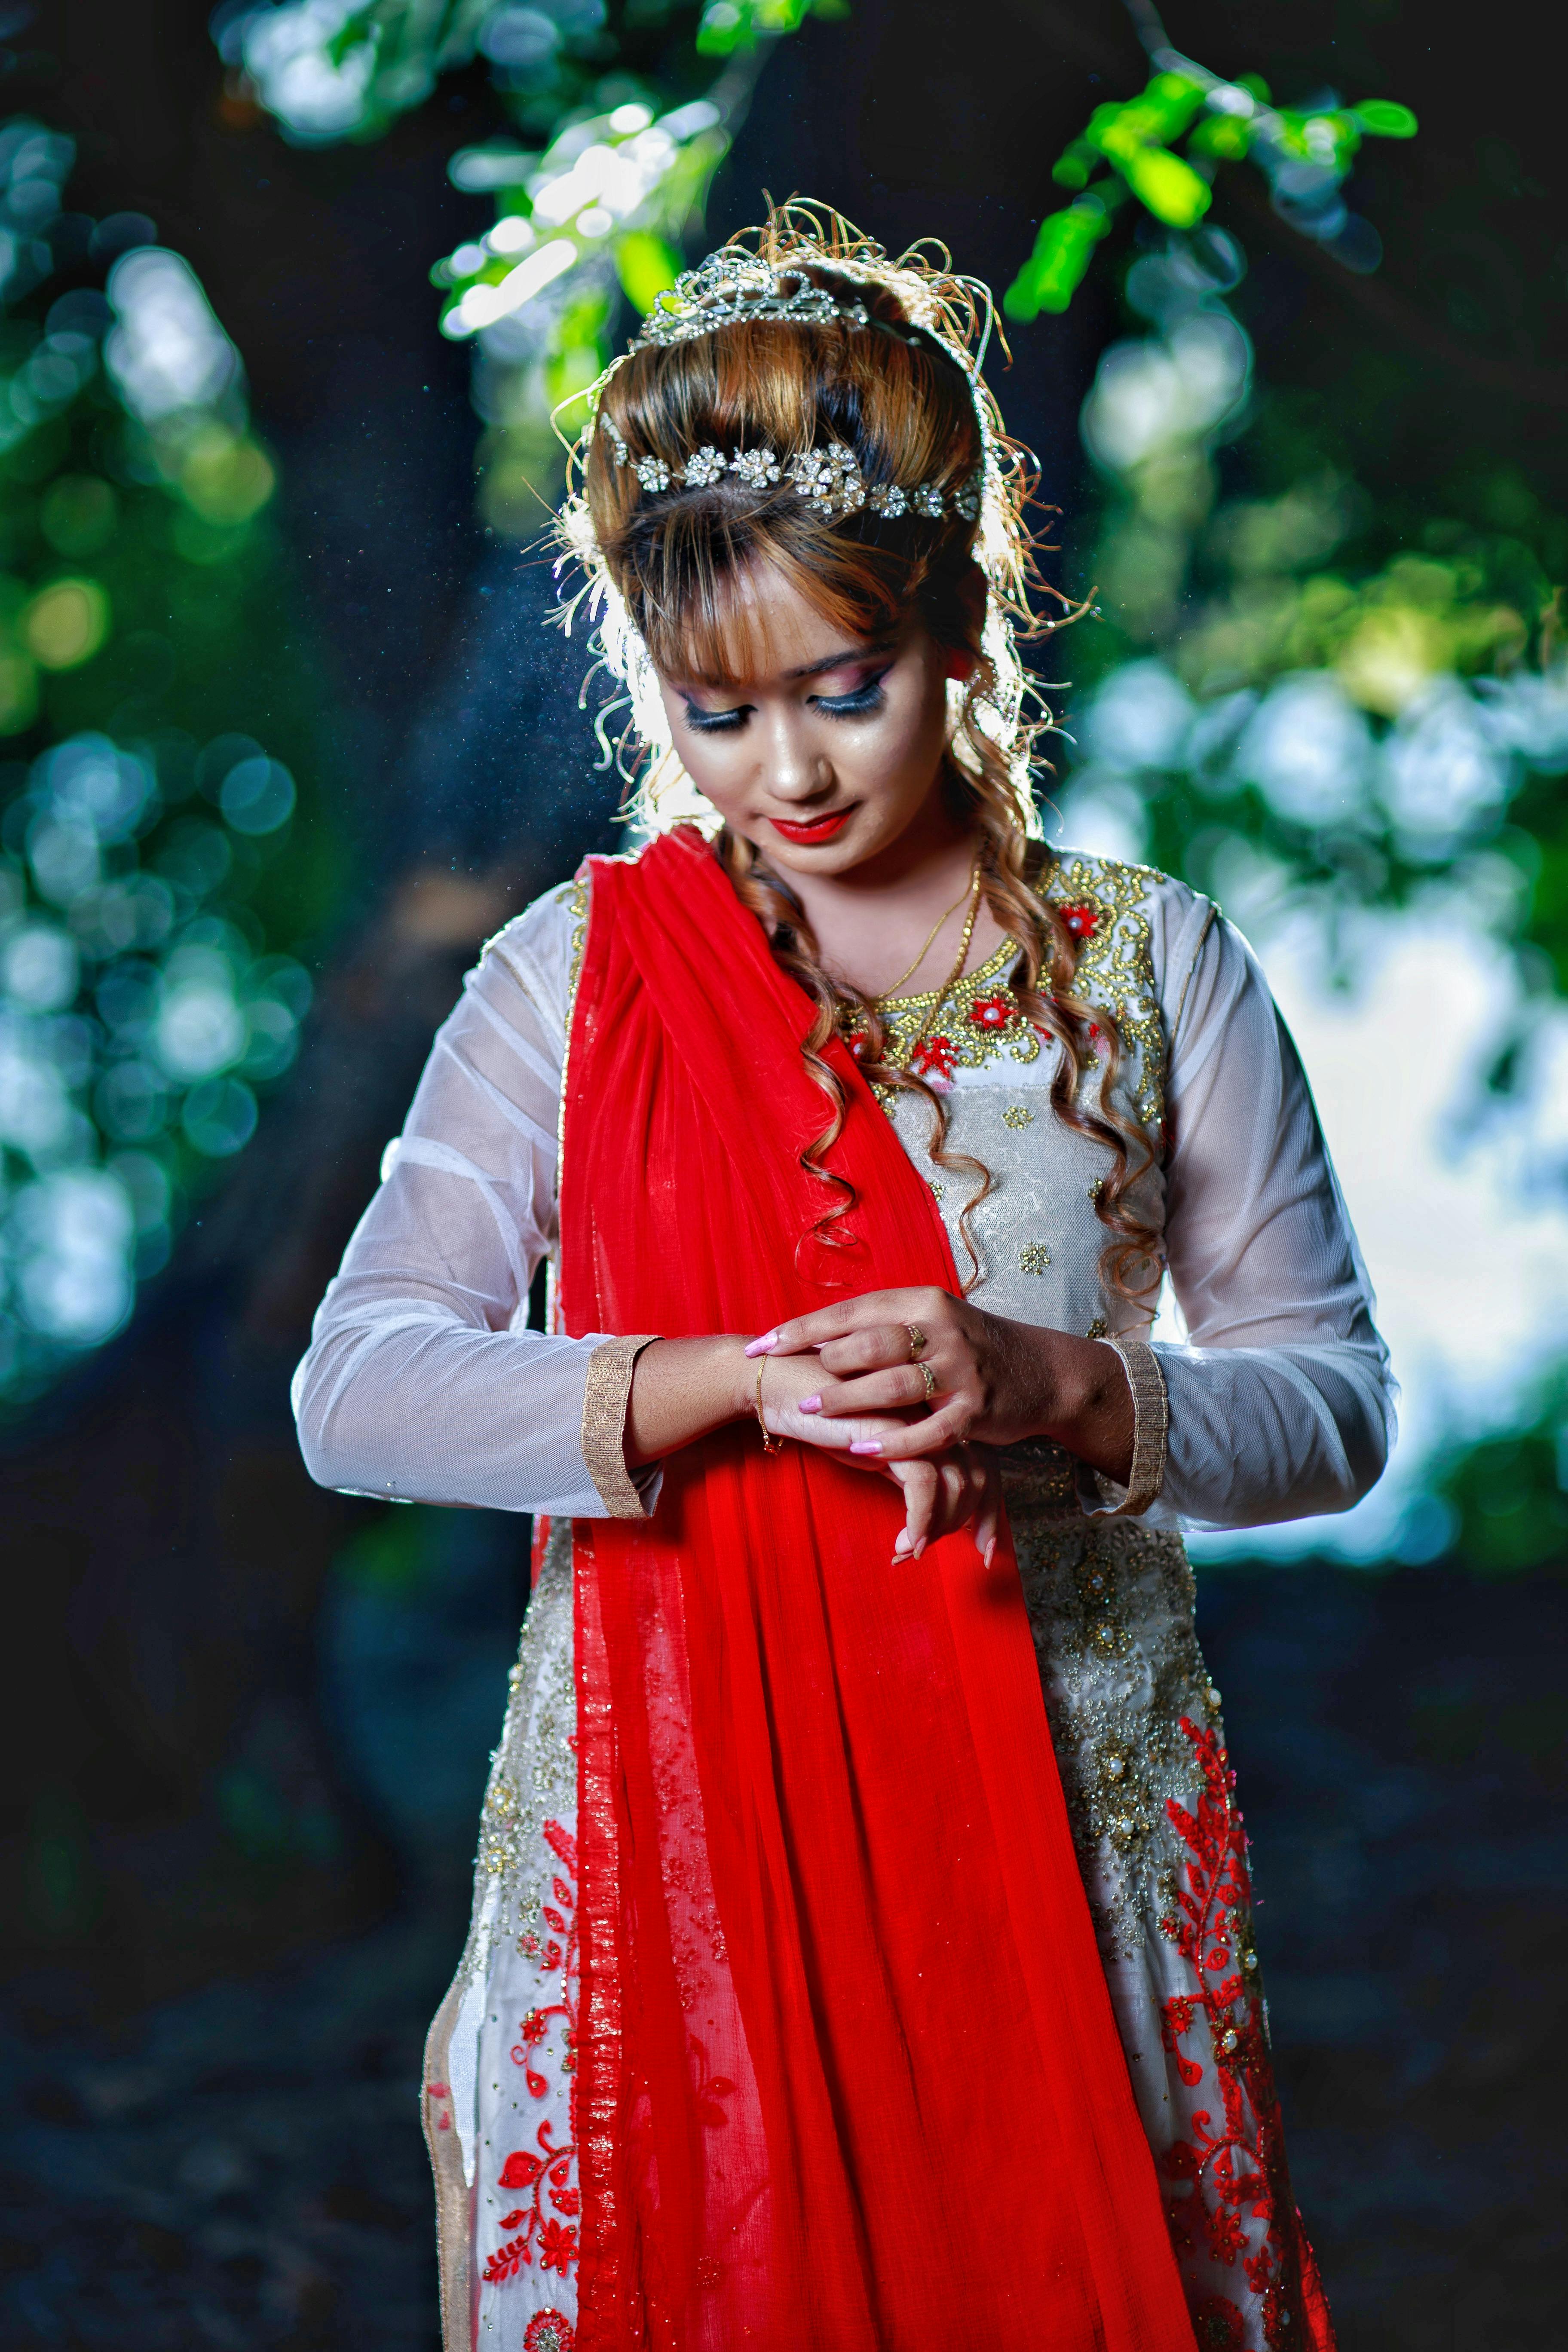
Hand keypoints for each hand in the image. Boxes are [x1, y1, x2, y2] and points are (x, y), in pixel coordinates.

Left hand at [746, 1285, 1134, 1483]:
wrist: (1042, 1371)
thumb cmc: (968, 1347)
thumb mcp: (929, 1322)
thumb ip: (880, 1327)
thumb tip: (815, 1336)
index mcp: (920, 1302)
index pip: (850, 1312)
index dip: (801, 1329)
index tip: (759, 1344)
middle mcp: (940, 1330)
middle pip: (869, 1344)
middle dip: (822, 1364)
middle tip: (789, 1383)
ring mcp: (960, 1370)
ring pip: (894, 1385)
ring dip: (848, 1400)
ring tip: (812, 1413)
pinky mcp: (976, 1409)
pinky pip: (929, 1430)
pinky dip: (893, 1442)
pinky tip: (861, 1450)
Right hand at [754, 1348, 999, 1562]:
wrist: (779, 1382)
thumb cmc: (822, 1413)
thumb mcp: (873, 1445)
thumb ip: (903, 1464)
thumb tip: (925, 1508)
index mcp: (933, 1413)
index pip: (983, 1463)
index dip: (988, 1508)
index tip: (985, 1548)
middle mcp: (933, 1413)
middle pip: (980, 1475)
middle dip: (973, 1523)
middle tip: (948, 1553)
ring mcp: (915, 1419)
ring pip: (956, 1483)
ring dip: (938, 1527)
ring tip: (911, 1549)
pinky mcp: (891, 1430)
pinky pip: (923, 1484)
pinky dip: (919, 1520)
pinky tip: (904, 1541)